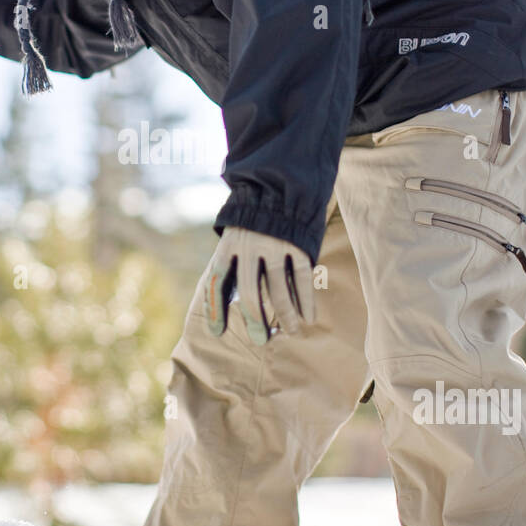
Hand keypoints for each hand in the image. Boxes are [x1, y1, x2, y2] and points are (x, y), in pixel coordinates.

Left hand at [204, 226, 315, 345]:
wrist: (280, 185)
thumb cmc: (253, 221)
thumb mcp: (233, 235)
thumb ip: (231, 263)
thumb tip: (222, 301)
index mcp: (228, 244)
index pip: (217, 281)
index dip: (215, 309)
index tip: (217, 333)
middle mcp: (250, 246)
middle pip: (251, 292)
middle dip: (255, 321)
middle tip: (260, 339)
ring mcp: (275, 245)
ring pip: (279, 289)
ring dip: (286, 316)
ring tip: (292, 332)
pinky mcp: (297, 244)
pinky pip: (303, 278)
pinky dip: (306, 301)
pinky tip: (309, 318)